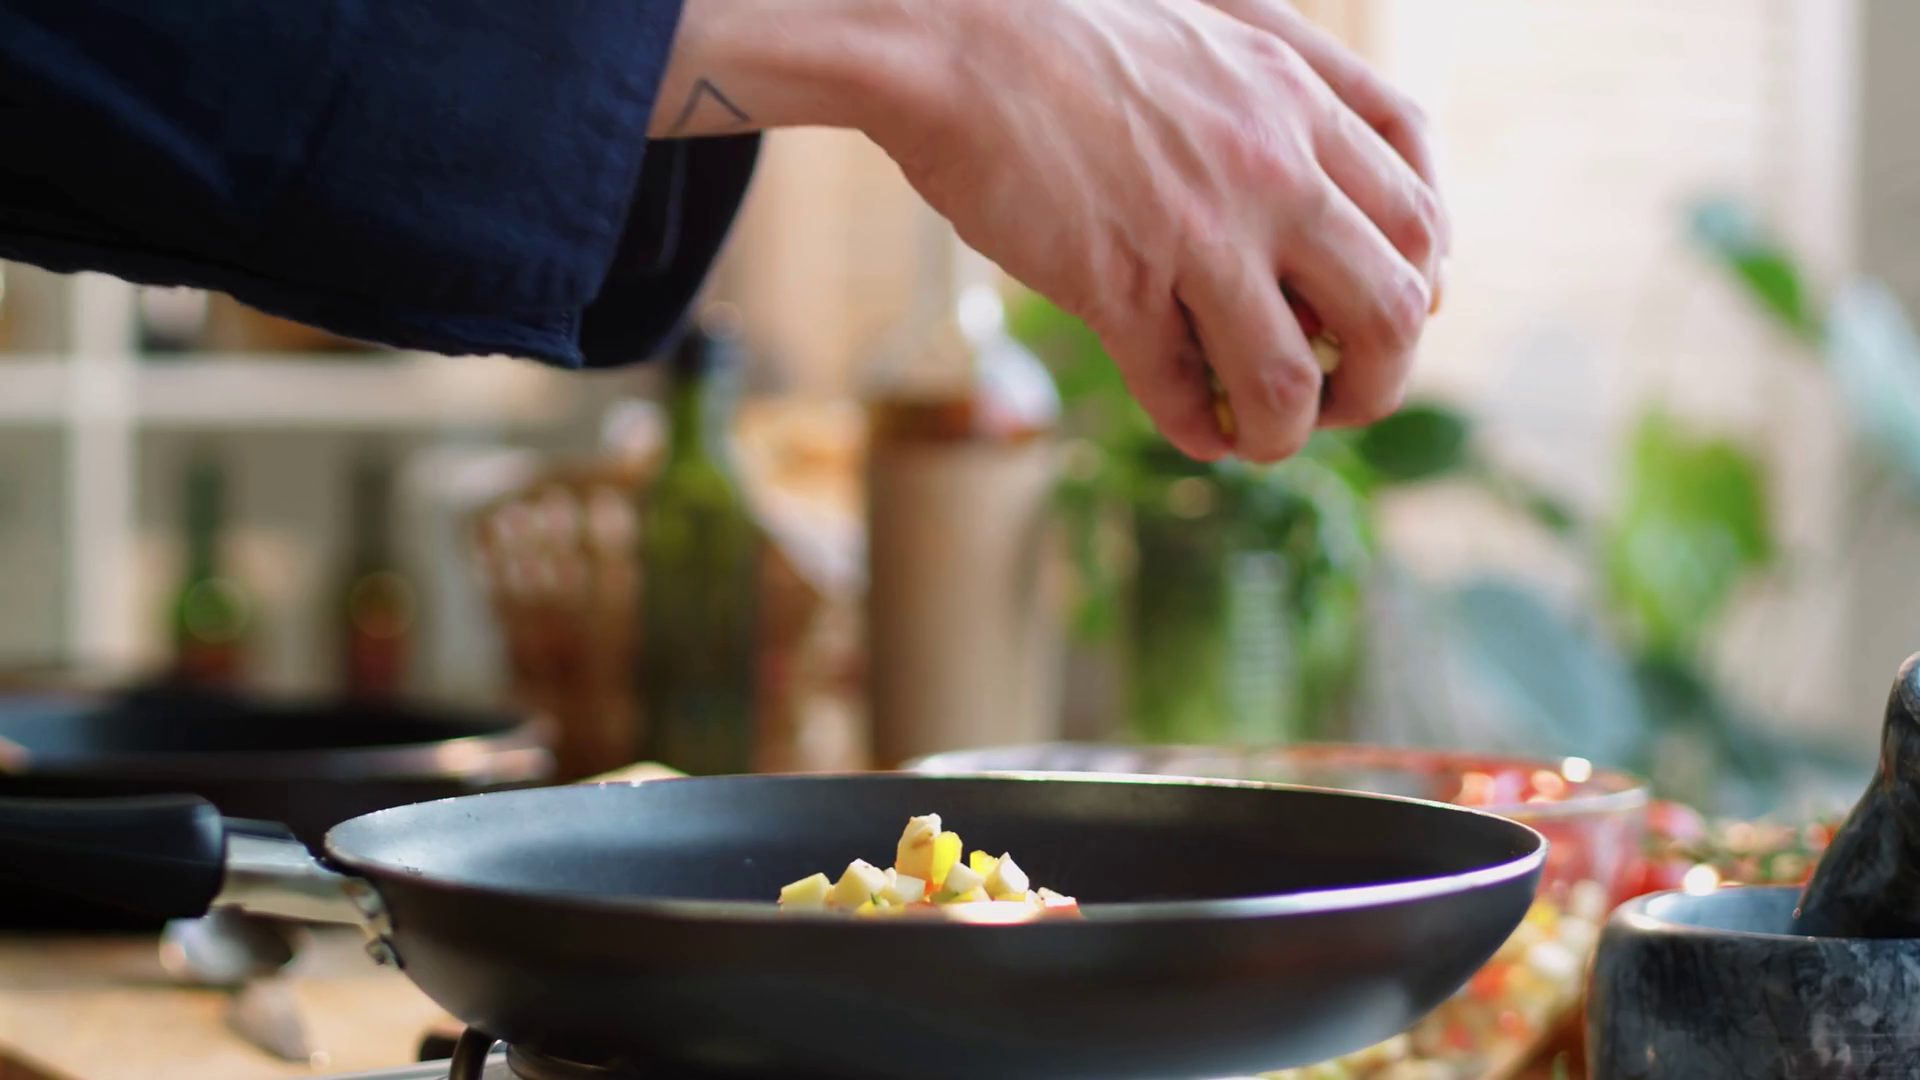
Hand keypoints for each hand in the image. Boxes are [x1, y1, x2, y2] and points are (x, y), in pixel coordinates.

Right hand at [652, 0, 1445, 463]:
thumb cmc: (1059, 28)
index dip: (1425, 277)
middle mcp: (1270, 165)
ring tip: (1261, 435)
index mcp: (1296, 96)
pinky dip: (1198, 429)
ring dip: (1289, 428)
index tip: (1393, 307)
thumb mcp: (1205, 29)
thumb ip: (1275, 90)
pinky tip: (1194, 431)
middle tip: (1346, 398)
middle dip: (1384, 375)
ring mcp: (1197, 231)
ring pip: (1291, 373)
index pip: (1422, 205)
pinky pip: (1183, 389)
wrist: (949, 37)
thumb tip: (1320, 183)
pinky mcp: (1117, 285)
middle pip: (1394, 304)